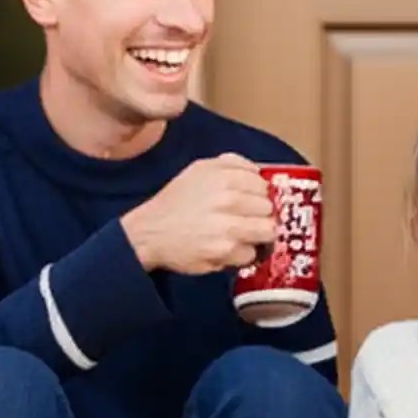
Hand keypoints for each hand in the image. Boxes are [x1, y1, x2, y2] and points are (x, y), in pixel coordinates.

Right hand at [121, 153, 275, 273]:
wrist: (149, 232)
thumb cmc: (176, 202)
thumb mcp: (200, 170)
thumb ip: (231, 164)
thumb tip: (258, 171)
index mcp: (224, 176)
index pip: (263, 184)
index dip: (257, 194)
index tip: (250, 200)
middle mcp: (228, 199)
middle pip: (268, 208)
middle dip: (259, 214)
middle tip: (244, 218)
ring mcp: (229, 227)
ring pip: (267, 230)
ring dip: (256, 235)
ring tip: (241, 234)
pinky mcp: (225, 251)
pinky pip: (251, 253)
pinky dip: (242, 253)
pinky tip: (227, 247)